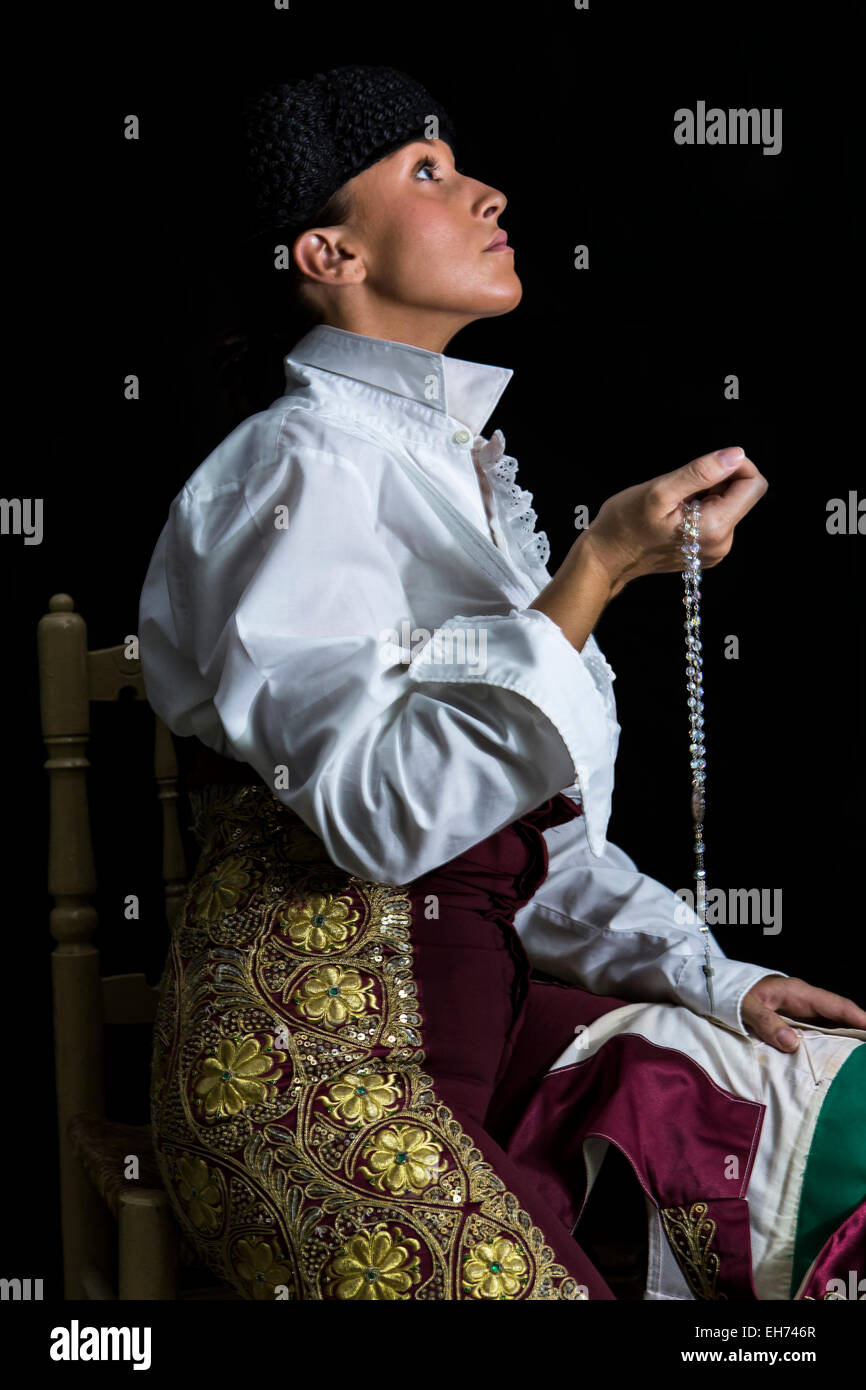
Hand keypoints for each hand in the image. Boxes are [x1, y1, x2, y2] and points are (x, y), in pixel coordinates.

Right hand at [584, 445, 767, 589]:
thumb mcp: (659, 490)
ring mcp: (714, 549)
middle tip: (682, 487)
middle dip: (717, 481)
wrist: (606, 558)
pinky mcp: (705, 549)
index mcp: (715, 528)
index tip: (707, 464)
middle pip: (743, 495)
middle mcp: (722, 543)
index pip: (754, 485)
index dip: (735, 465)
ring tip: (674, 502)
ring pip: (728, 504)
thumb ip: (701, 472)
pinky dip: (699, 506)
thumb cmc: (624, 524)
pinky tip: (675, 512)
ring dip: (706, 493)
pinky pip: (716, 516)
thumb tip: (736, 455)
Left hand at [741, 974, 865, 1051]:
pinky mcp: (795, 1020)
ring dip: (847, 1037)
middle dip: (859, 1029)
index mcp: (798, 993)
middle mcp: (805, 1000)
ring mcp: (802, 1010)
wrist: (723, 987)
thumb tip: (792, 1043)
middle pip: (840, 1015)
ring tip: (860, 1055)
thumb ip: (768, 1023)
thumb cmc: (735, 993)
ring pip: (831, 1023)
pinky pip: (818, 1030)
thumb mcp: (747, 1007)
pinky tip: (837, 1054)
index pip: (836, 1005)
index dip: (858, 1018)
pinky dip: (830, 1041)